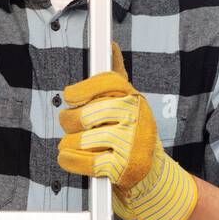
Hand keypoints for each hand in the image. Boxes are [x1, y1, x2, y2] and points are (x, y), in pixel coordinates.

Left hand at [57, 43, 198, 219]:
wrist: (150, 173)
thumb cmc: (131, 134)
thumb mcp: (128, 103)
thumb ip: (117, 77)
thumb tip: (111, 46)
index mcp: (133, 97)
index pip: (105, 82)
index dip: (81, 89)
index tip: (70, 97)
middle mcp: (134, 117)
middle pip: (84, 114)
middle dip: (69, 121)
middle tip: (70, 125)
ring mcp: (129, 142)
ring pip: (80, 139)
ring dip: (68, 144)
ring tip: (72, 144)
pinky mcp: (122, 167)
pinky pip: (84, 162)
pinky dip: (70, 160)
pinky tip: (69, 157)